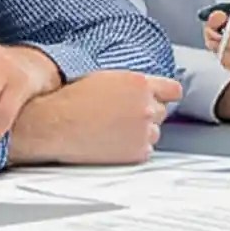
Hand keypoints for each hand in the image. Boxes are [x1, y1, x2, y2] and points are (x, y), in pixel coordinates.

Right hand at [10, 71, 182, 164]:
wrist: (55, 123)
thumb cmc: (73, 99)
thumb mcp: (106, 79)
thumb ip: (132, 85)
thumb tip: (144, 91)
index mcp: (140, 84)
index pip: (174, 90)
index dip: (166, 96)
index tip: (162, 100)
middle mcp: (147, 106)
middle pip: (163, 112)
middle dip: (148, 114)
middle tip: (124, 117)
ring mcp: (144, 130)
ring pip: (154, 132)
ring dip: (140, 132)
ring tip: (114, 130)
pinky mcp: (137, 152)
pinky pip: (145, 150)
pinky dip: (133, 148)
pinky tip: (112, 143)